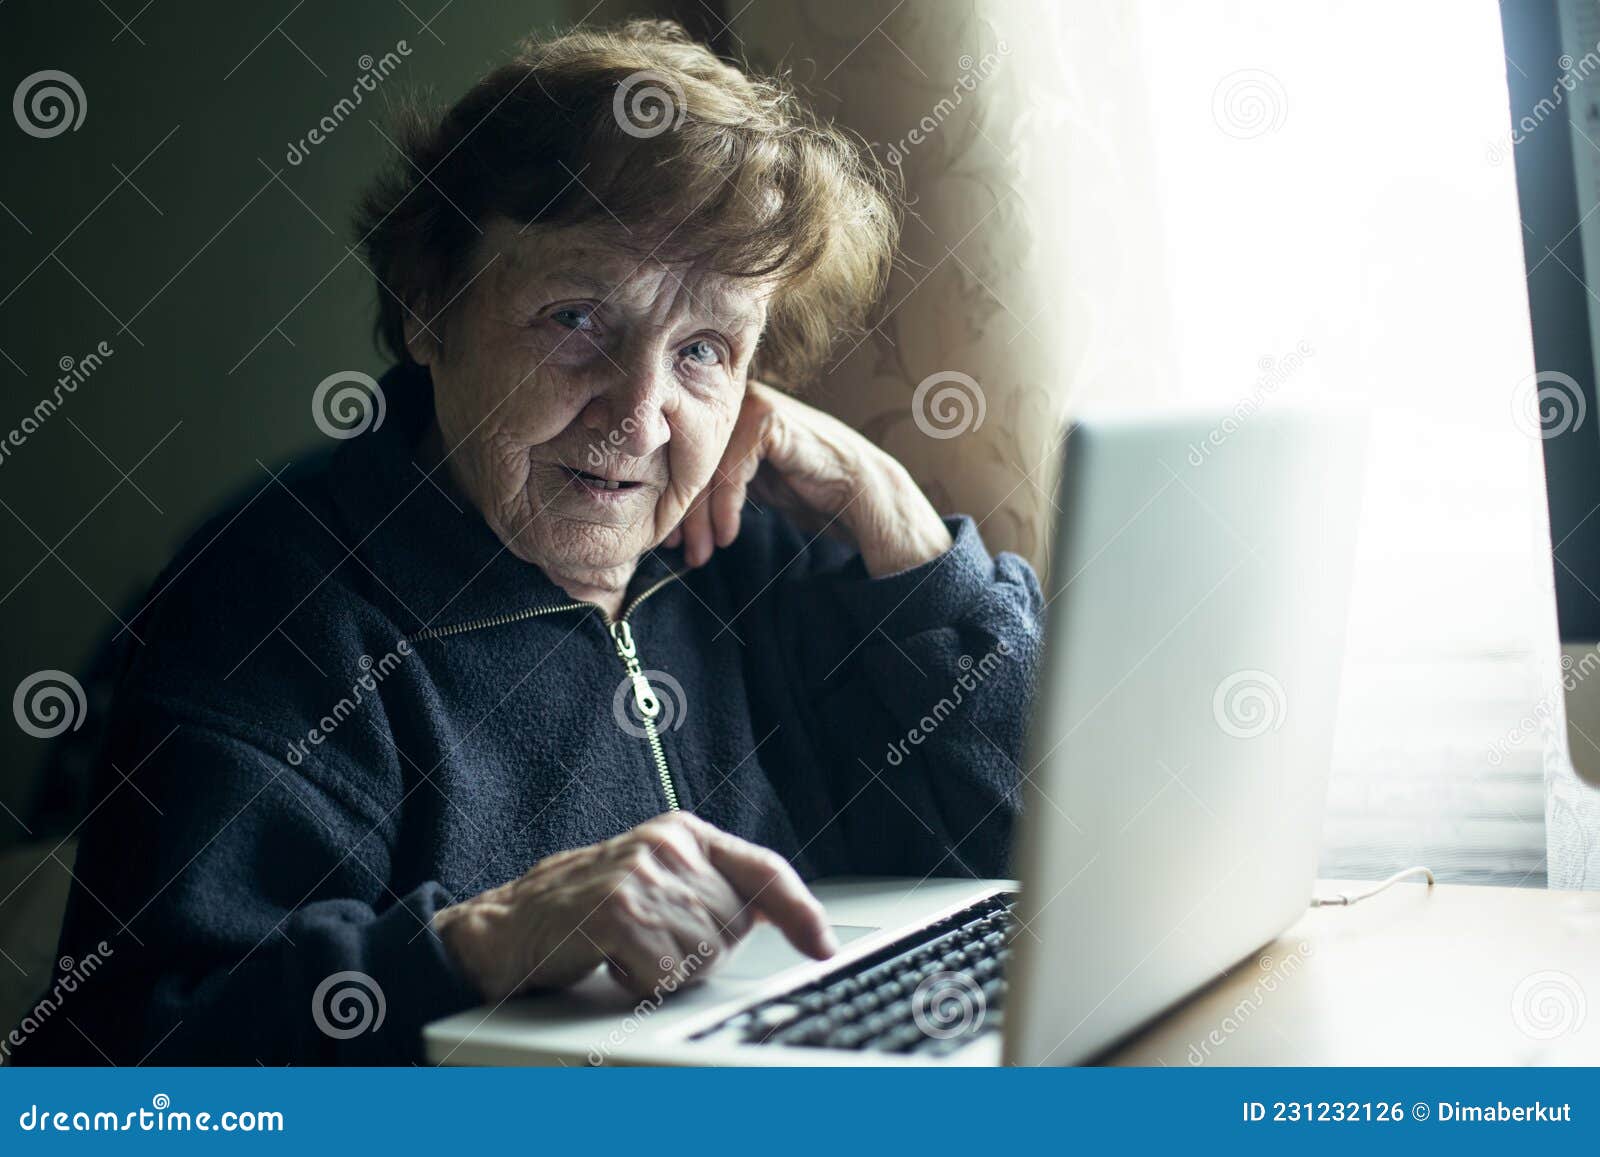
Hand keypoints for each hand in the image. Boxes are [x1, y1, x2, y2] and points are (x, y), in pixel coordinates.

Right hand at [432, 812, 836, 1001]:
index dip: (800, 911)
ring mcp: (642, 873)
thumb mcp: (654, 886)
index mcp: (684, 835)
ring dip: (665, 972)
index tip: (824, 946)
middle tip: (649, 947)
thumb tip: (783, 920)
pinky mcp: (617, 909)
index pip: (764, 870)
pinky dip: (637, 984)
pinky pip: (663, 974)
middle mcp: (668, 845)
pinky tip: (609, 964)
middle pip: (733, 929)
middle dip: (700, 954)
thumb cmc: (582, 916)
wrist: (503, 929)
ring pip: (701, 957)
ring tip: (625, 953)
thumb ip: (710, 891)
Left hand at [666, 381, 952, 576]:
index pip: (687, 463)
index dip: (678, 506)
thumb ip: (716, 484)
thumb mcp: (751, 484)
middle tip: (681, 554)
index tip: (670, 544)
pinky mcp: (765, 418)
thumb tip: (669, 510)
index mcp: (726, 414)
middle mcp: (734, 401)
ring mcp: (750, 404)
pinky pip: (730, 470)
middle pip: (693, 465)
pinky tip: (728, 536)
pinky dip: (726, 508)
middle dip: (686, 517)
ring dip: (701, 519)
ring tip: (702, 553)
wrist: (860, 492)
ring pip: (708, 469)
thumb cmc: (808, 489)